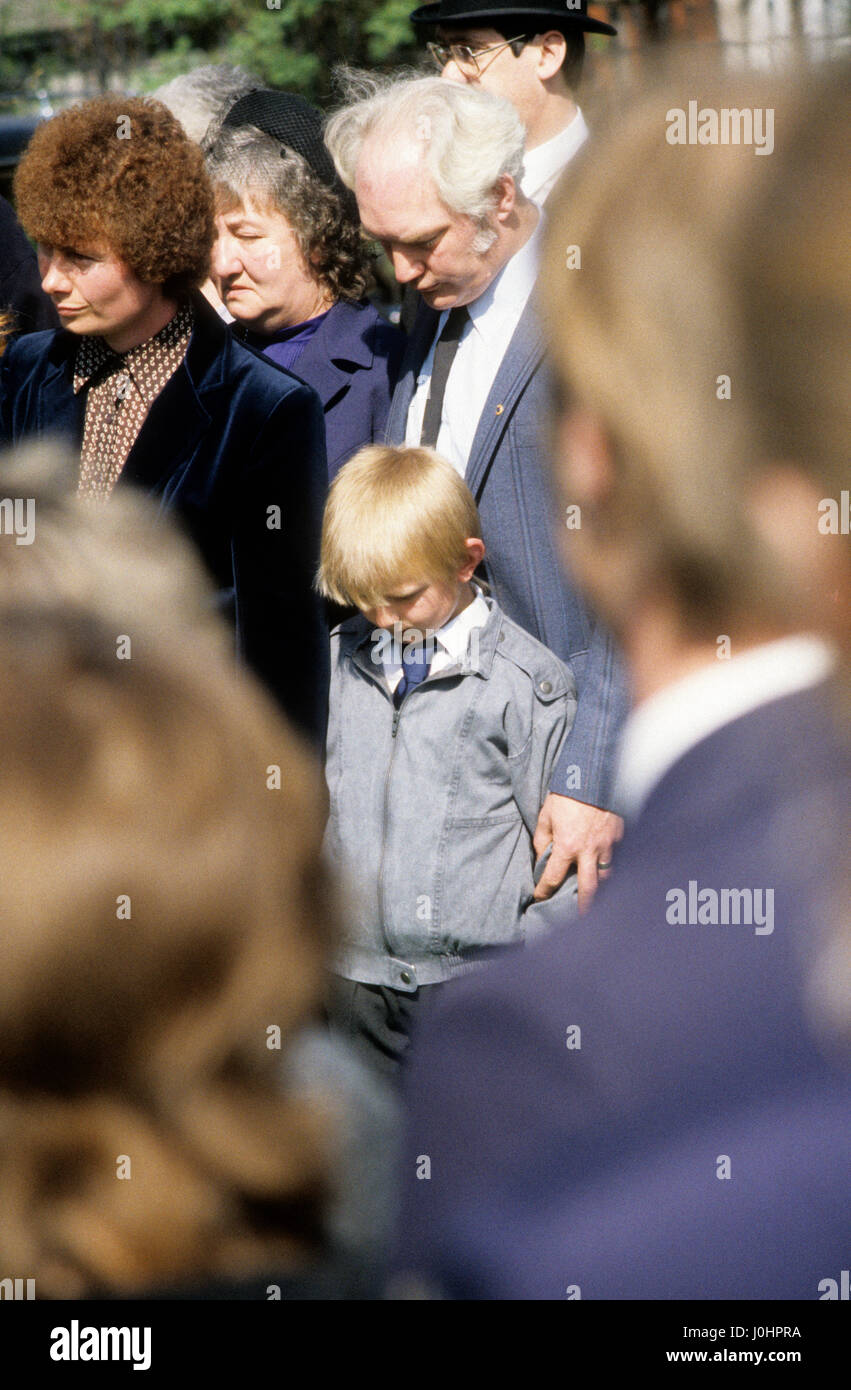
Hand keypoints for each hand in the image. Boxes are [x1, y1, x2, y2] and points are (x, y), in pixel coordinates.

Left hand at [532, 793, 623, 912]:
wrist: (593, 774)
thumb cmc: (567, 793)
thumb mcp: (546, 815)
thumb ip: (542, 838)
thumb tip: (542, 854)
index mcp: (567, 846)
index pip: (553, 878)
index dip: (544, 891)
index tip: (540, 898)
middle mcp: (589, 851)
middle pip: (588, 889)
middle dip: (584, 907)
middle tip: (582, 919)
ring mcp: (608, 845)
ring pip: (607, 876)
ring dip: (602, 888)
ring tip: (600, 898)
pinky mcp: (620, 836)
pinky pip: (619, 858)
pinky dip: (614, 867)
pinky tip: (612, 872)